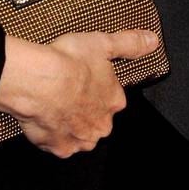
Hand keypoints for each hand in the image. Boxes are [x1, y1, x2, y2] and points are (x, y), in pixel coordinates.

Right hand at [0, 29, 158, 157]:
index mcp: (114, 101)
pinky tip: (44, 117)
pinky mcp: (58, 148)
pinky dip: (51, 134)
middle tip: (67, 91)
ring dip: (70, 124)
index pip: (112, 97)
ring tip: (54, 104)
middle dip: (85, 109)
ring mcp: (80, 139)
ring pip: (78, 134)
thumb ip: (130, 43)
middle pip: (96, 119)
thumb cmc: (68, 63)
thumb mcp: (103, 43)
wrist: (37, 83)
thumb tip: (151, 41)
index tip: (84, 78)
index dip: (97, 87)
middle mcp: (101, 125)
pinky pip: (57, 144)